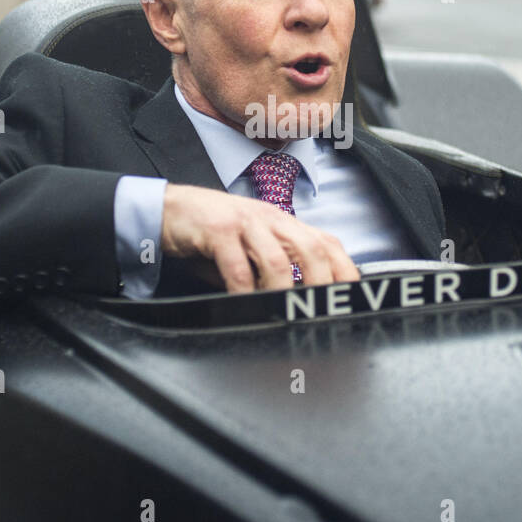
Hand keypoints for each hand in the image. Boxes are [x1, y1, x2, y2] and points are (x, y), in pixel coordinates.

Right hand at [160, 183, 360, 292]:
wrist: (169, 209)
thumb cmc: (214, 233)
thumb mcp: (252, 248)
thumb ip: (277, 270)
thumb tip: (302, 304)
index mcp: (284, 223)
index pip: (327, 242)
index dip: (345, 269)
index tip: (352, 297)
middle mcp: (270, 218)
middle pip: (311, 247)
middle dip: (322, 282)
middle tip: (320, 311)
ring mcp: (245, 222)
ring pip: (277, 258)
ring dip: (283, 290)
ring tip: (282, 312)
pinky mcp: (217, 230)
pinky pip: (237, 265)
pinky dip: (244, 290)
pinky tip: (245, 304)